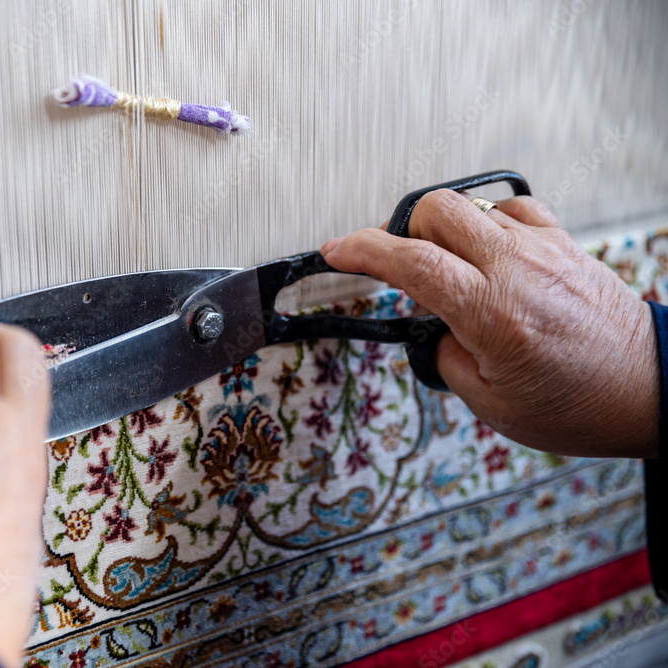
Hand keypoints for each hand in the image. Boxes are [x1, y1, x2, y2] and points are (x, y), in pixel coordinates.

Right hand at [321, 190, 657, 457]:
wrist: (650, 391)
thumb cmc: (580, 406)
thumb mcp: (491, 405)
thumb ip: (447, 357)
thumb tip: (433, 328)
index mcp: (494, 315)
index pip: (412, 262)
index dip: (362, 250)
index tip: (336, 251)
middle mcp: (520, 270)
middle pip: (438, 211)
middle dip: (402, 230)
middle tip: (396, 263)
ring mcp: (545, 250)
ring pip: (471, 206)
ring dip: (442, 229)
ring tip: (444, 266)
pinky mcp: (564, 244)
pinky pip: (512, 209)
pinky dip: (486, 224)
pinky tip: (485, 251)